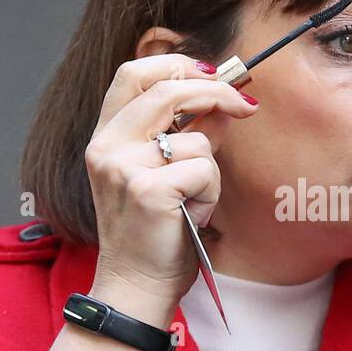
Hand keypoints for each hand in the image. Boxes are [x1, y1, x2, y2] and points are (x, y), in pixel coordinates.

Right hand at [83, 53, 258, 306]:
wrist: (137, 285)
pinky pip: (204, 169)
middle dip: (216, 92)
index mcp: (105, 137)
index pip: (133, 73)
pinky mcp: (148, 190)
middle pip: (167, 90)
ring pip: (195, 139)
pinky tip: (192, 215)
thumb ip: (191, 134)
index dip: (177, 64)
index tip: (213, 73)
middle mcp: (106, 146)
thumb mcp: (166, 174)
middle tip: (246, 106)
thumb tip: (225, 100)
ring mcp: (123, 167)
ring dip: (209, 170)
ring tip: (193, 202)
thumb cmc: (155, 233)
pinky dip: (210, 193)